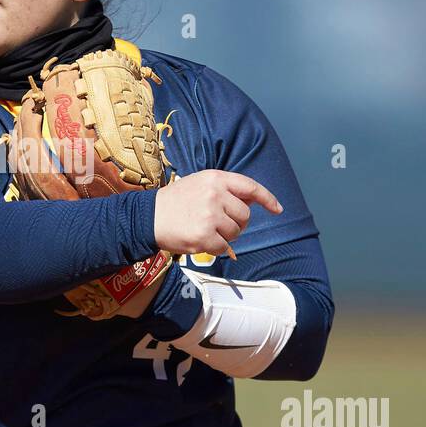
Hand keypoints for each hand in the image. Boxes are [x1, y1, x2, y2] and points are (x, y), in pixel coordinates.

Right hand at [153, 170, 282, 258]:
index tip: (277, 209)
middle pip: (245, 215)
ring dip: (225, 236)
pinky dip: (216, 248)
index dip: (267, 199)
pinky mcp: (204, 236)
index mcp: (215, 178)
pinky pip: (224, 247)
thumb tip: (253, 203)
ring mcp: (210, 216)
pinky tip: (200, 240)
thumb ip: (225, 190)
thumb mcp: (199, 184)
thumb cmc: (175, 201)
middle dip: (236, 223)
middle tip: (217, 223)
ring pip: (236, 232)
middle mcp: (215, 195)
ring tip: (205, 230)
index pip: (250, 187)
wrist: (148, 217)